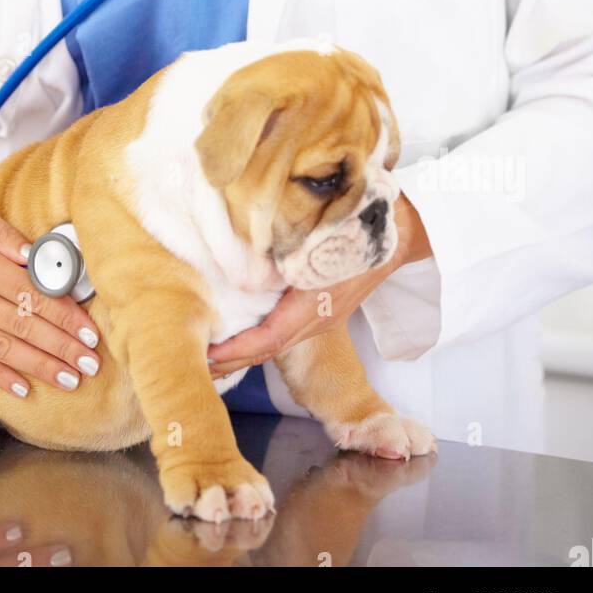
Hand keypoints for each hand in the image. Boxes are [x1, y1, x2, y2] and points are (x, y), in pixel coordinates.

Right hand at [0, 183, 100, 395]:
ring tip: (69, 380)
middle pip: (21, 326)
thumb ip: (3, 234)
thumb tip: (39, 259)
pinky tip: (23, 388)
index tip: (90, 332)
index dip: (64, 316)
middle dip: (61, 348)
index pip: (31, 294)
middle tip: (92, 365)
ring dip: (38, 367)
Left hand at [206, 191, 430, 377]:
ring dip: (243, 354)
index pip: (270, 337)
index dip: (239, 347)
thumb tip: (246, 254)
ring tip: (210, 357)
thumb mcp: (320, 237)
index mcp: (314, 304)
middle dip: (232, 359)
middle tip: (198, 364)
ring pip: (275, 346)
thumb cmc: (355, 229)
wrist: (395, 235)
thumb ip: (287, 249)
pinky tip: (237, 341)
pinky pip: (283, 336)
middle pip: (268, 350)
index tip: (210, 350)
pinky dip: (257, 344)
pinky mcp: (318, 315)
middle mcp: (316, 319)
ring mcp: (319, 321)